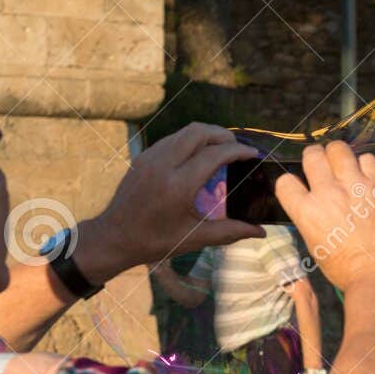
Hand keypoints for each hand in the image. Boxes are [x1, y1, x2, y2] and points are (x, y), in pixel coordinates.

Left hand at [78, 124, 265, 283]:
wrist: (114, 237)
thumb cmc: (154, 241)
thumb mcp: (194, 238)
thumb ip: (230, 232)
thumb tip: (260, 233)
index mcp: (178, 185)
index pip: (214, 154)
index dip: (238, 151)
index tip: (253, 154)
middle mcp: (164, 165)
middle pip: (199, 132)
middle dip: (223, 135)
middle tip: (238, 147)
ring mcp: (151, 157)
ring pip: (184, 132)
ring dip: (206, 135)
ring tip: (221, 148)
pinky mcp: (143, 157)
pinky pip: (172, 139)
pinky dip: (189, 141)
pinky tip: (198, 156)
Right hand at [274, 143, 374, 291]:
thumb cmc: (345, 270)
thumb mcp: (315, 245)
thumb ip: (310, 218)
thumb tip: (313, 202)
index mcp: (306, 211)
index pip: (285, 181)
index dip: (292, 184)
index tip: (301, 188)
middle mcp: (328, 192)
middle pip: (312, 155)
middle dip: (315, 159)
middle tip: (323, 168)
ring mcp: (355, 186)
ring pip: (339, 149)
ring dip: (338, 155)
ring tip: (344, 166)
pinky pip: (368, 159)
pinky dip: (365, 165)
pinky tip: (367, 178)